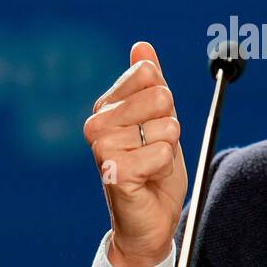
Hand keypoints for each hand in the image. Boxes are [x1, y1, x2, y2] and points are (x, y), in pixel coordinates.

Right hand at [85, 41, 186, 266]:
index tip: (152, 126)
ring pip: (167, 127)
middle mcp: (97, 123)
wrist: (148, 220)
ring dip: (168, 151)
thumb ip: (151, 84)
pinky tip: (147, 181)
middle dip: (169, 127)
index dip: (165, 102)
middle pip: (161, 97)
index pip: (149, 75)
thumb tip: (141, 46)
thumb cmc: (153, 170)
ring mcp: (102, 147)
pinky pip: (162, 153)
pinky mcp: (114, 171)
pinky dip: (164, 169)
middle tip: (153, 150)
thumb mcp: (159, 119)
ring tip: (150, 168)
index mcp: (106, 106)